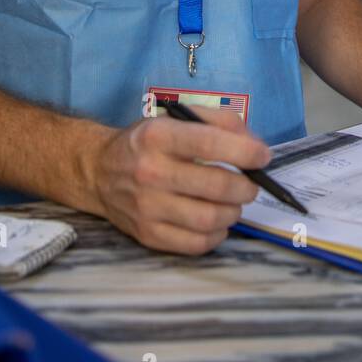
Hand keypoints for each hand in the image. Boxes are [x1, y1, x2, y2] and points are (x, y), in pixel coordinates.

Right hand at [92, 108, 268, 254]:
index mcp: (157, 136)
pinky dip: (216, 234)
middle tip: (250, 185)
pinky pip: (196, 243)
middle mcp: (149, 171)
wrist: (98, 172)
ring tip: (233, 204)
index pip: (209, 144)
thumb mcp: (174, 118)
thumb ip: (217, 122)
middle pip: (216, 186)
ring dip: (233, 212)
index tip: (263, 156)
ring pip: (210, 219)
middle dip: (246, 187)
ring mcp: (147, 207)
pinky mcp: (147, 234)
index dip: (245, 151)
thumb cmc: (145, 144)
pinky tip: (216, 221)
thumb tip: (253, 144)